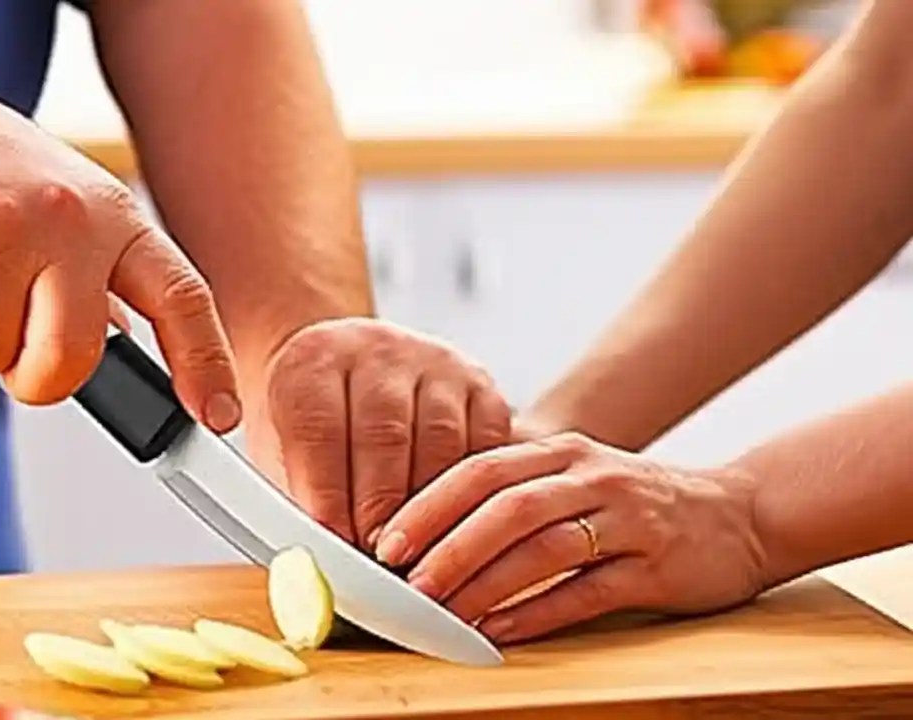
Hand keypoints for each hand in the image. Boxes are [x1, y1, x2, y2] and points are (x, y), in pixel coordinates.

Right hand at [0, 64, 239, 430]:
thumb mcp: (65, 206)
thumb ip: (96, 275)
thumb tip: (119, 351)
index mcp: (113, 214)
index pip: (182, 298)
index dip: (206, 364)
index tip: (218, 416)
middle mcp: (68, 220)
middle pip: (71, 360)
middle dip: (36, 378)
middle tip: (12, 343)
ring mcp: (2, 229)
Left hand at [248, 318, 511, 551]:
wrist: (340, 375)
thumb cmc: (307, 427)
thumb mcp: (282, 453)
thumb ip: (299, 498)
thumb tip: (317, 560)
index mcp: (313, 360)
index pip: (320, 429)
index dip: (328, 494)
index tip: (335, 544)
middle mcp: (375, 348)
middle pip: (384, 435)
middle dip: (380, 508)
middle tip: (378, 561)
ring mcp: (433, 361)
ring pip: (439, 441)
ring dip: (428, 507)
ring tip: (416, 555)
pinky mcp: (478, 382)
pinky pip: (484, 440)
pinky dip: (471, 490)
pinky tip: (453, 525)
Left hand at [375, 433, 770, 643]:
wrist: (741, 514)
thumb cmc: (636, 504)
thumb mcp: (574, 478)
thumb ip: (514, 493)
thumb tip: (428, 529)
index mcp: (560, 452)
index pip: (480, 470)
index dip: (429, 505)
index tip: (386, 542)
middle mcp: (591, 476)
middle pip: (506, 505)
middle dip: (448, 544)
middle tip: (406, 581)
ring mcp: (626, 519)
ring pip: (542, 547)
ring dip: (484, 581)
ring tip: (443, 610)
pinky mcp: (655, 566)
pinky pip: (586, 591)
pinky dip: (537, 611)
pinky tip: (500, 629)